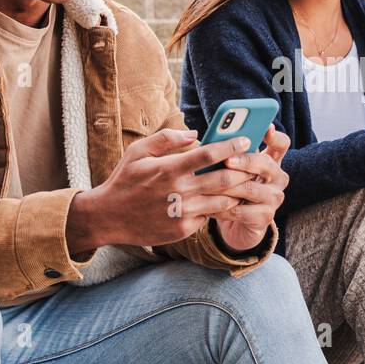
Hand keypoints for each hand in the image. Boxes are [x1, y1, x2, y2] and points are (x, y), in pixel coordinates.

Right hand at [67, 128, 262, 251]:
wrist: (109, 217)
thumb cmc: (125, 180)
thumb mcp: (138, 151)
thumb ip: (167, 139)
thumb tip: (195, 133)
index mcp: (169, 169)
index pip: (208, 155)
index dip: (231, 146)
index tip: (246, 140)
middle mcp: (178, 191)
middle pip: (223, 179)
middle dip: (244, 170)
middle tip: (255, 163)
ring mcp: (182, 213)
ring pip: (222, 201)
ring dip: (238, 191)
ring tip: (248, 182)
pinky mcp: (183, 229)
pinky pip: (209, 215)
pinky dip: (220, 207)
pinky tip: (228, 199)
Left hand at [211, 125, 289, 252]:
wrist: (237, 225)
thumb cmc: (232, 191)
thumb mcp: (232, 170)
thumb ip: (230, 155)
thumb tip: (213, 141)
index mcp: (272, 161)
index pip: (282, 144)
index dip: (275, 136)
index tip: (266, 128)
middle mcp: (278, 178)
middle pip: (266, 163)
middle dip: (245, 161)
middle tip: (227, 160)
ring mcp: (274, 198)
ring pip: (251, 188)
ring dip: (227, 187)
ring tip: (209, 184)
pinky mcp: (265, 217)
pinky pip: (241, 211)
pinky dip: (222, 208)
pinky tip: (208, 206)